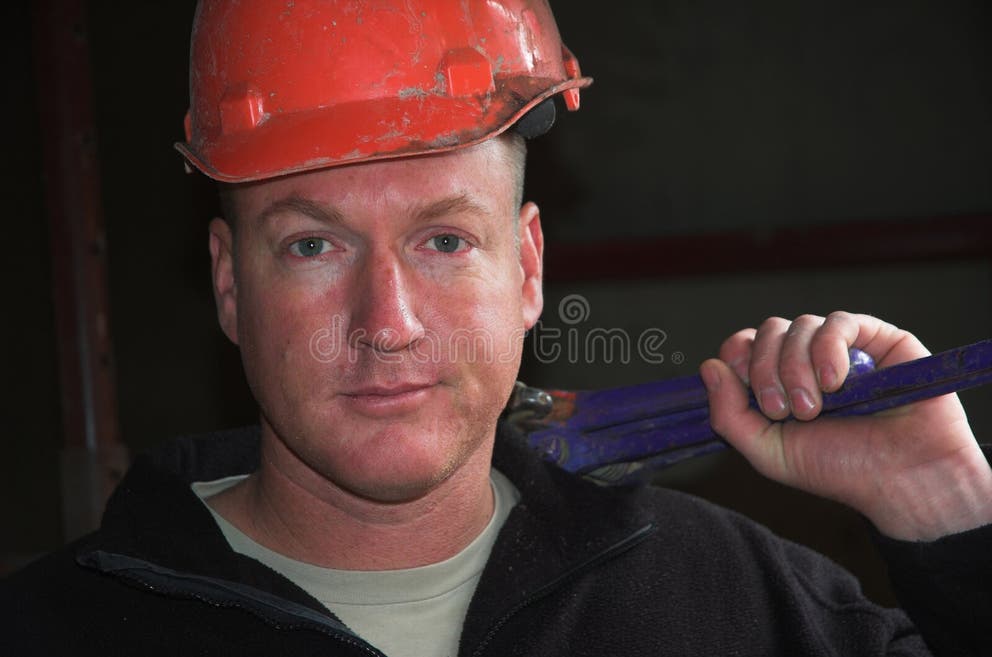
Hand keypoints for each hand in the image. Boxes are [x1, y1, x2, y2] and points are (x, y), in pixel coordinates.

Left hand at [700, 311, 991, 540]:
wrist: (905, 480)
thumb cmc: (839, 469)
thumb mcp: (768, 452)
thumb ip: (728, 415)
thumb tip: (708, 365)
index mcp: (777, 381)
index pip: (741, 347)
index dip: (737, 360)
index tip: (750, 395)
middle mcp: (806, 359)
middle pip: (766, 333)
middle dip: (766, 371)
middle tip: (786, 412)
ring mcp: (841, 347)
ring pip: (798, 325)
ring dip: (796, 367)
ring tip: (814, 408)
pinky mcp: (877, 338)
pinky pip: (839, 323)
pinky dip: (828, 349)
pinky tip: (836, 382)